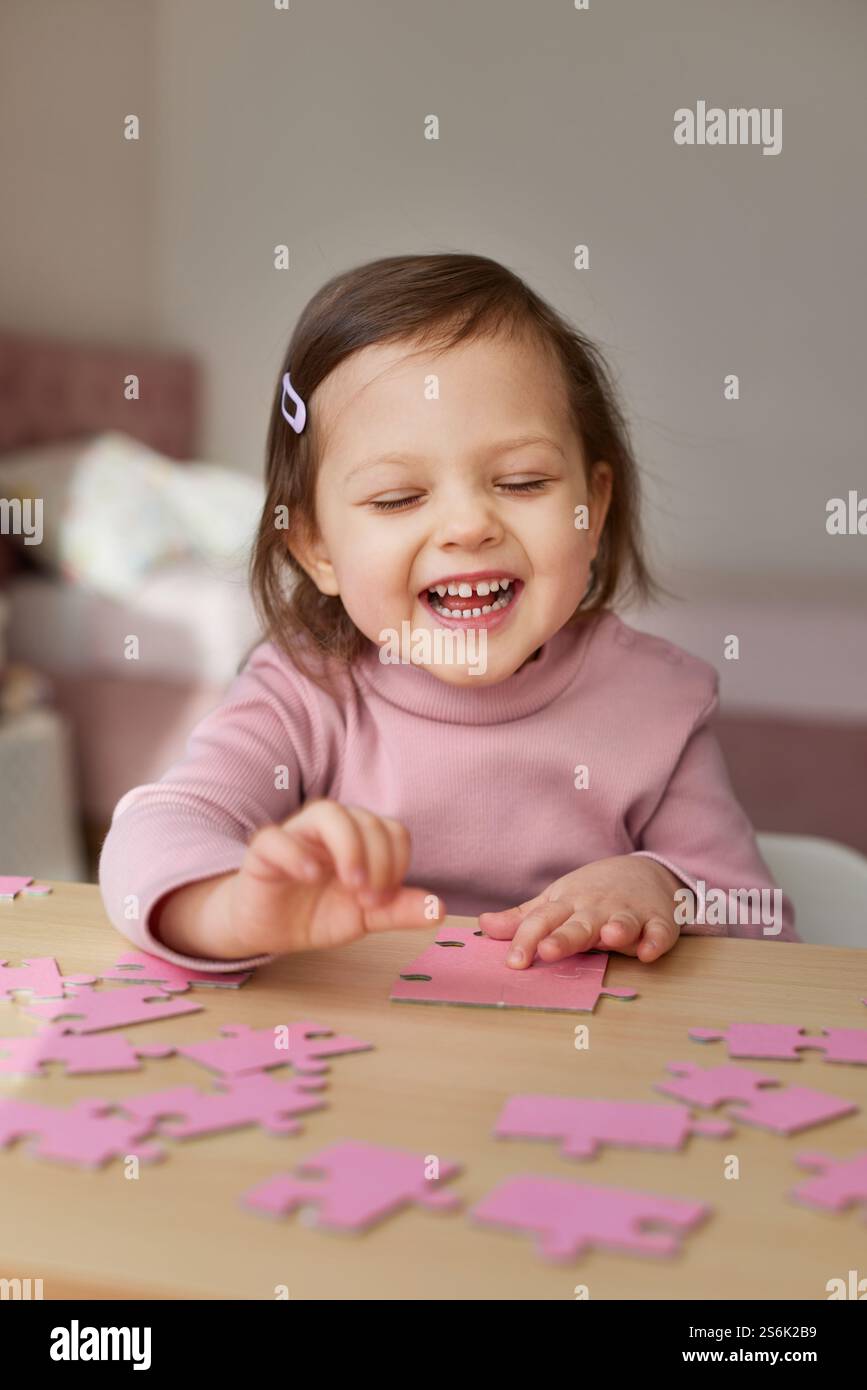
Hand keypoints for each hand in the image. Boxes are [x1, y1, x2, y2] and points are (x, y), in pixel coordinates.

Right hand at [229, 799, 442, 954]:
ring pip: (328, 812)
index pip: (393, 831)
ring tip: (352, 884)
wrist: (268, 929)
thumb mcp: (365, 917)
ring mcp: (297, 835)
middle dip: (378, 862)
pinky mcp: (263, 851)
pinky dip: (297, 854)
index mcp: (360, 839)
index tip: (386, 900)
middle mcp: (331, 829)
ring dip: (348, 847)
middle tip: (371, 900)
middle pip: (366, 821)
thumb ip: (398, 910)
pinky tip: (310, 877)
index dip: (398, 863)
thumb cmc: (316, 913)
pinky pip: (277, 838)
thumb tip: (438, 910)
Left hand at [479, 855, 681, 965]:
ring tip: (608, 937)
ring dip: (617, 929)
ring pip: (622, 922)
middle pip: (578, 924)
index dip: (526, 939)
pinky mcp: (658, 920)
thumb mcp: (556, 900)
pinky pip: (659, 931)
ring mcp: (628, 913)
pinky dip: (656, 940)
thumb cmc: (592, 893)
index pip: (542, 920)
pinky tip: (648, 951)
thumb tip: (483, 926)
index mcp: (567, 904)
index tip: (513, 961)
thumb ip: (523, 918)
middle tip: (547, 951)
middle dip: (563, 938)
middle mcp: (596, 908)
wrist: (644, 871)